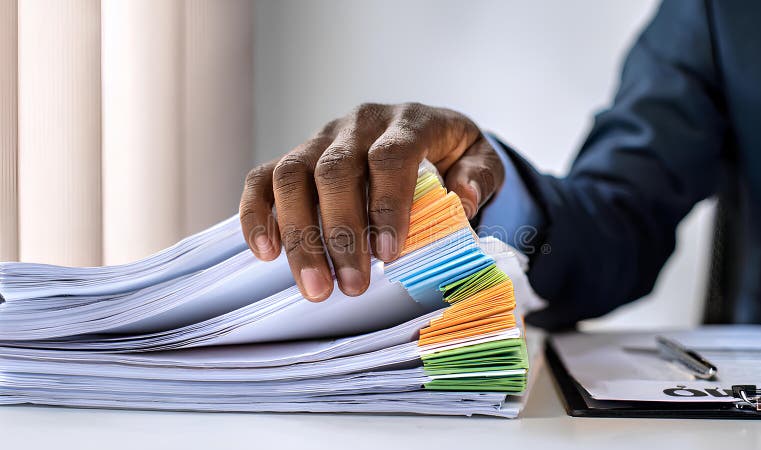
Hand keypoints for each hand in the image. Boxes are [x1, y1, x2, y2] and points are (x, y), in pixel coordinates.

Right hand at [240, 102, 503, 300]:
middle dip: (340, 233)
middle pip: (334, 170)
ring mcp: (321, 138)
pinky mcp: (297, 156)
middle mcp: (358, 124)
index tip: (389, 253)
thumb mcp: (479, 159)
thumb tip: (463, 199)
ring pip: (291, 176)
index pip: (390, 156)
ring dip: (299, 235)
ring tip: (315, 288)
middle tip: (352, 286)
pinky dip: (258, 215)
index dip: (386, 204)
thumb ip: (480, 176)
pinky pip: (263, 178)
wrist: (425, 134)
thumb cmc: (452, 155)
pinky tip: (266, 253)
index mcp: (408, 121)